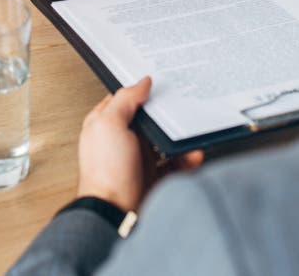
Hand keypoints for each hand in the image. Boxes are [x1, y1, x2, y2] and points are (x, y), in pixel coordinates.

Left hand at [77, 77, 202, 210]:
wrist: (114, 215)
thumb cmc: (105, 173)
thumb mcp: (110, 125)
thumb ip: (126, 100)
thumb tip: (141, 82)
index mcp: (107, 124)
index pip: (125, 100)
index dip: (141, 91)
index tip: (160, 85)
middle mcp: (122, 141)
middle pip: (149, 120)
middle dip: (167, 116)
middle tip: (181, 110)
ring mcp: (138, 160)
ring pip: (164, 143)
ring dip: (180, 139)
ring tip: (190, 136)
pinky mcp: (152, 178)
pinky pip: (175, 164)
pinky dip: (186, 160)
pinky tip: (193, 155)